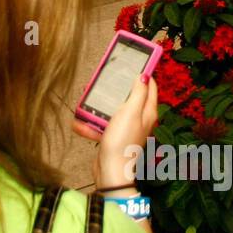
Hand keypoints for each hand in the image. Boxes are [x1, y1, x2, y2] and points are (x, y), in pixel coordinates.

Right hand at [69, 74, 160, 189]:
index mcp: (148, 111)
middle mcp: (140, 118)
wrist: (111, 170)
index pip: (150, 85)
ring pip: (113, 108)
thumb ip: (138, 93)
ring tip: (86, 103)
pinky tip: (83, 124)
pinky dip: (93, 123)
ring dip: (99, 107)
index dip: (142, 72)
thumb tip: (144, 75)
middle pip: (129, 95)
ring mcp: (126, 127)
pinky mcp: (114, 135)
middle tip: (103, 81)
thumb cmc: (122, 141)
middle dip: (115, 89)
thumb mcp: (131, 112)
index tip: (129, 62)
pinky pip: (103, 123)